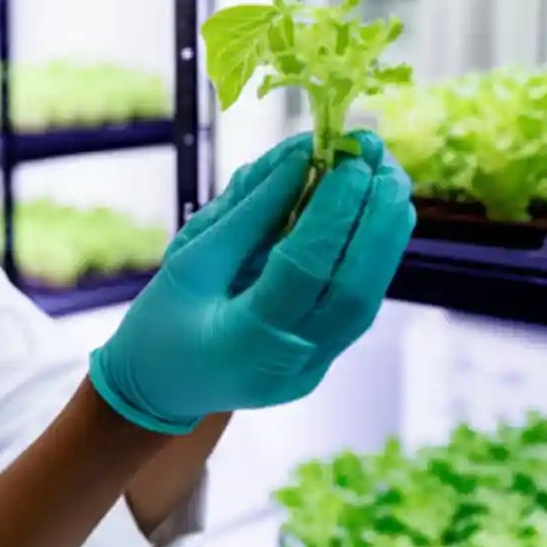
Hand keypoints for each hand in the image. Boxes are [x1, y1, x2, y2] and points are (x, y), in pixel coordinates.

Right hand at [88, 131, 415, 434]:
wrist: (159, 389)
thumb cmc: (159, 324)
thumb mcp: (189, 261)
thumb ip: (248, 214)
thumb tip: (299, 161)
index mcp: (246, 343)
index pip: (304, 271)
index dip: (332, 212)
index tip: (349, 159)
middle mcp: (290, 365)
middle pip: (353, 291)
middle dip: (376, 219)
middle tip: (381, 158)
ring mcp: (311, 370)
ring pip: (365, 300)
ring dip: (383, 235)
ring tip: (387, 176)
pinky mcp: (321, 361)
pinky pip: (354, 306)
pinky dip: (369, 257)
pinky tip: (375, 214)